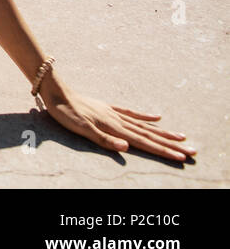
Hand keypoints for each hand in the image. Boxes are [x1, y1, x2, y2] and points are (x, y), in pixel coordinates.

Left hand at [39, 73, 195, 161]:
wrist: (55, 90)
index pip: (144, 142)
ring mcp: (114, 113)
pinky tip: (157, 117)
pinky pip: (131, 113)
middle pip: (150, 135)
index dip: (163, 150)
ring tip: (181, 136)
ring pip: (144, 125)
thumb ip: (104, 139)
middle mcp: (118, 120)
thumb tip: (127, 147)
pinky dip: (145, 116)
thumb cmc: (65, 113)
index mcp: (114, 128)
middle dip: (171, 144)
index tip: (182, 157)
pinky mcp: (107, 108)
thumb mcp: (81, 129)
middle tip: (193, 151)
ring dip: (163, 132)